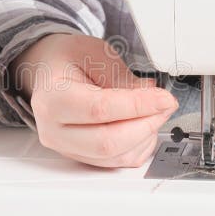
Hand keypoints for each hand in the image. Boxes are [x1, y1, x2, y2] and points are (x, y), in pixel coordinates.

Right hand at [12, 34, 178, 167]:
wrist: (49, 72)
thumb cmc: (67, 61)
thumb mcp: (94, 52)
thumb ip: (120, 75)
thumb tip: (151, 96)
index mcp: (52, 99)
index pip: (99, 109)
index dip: (138, 106)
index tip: (164, 98)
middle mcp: (53, 130)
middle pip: (107, 142)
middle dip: (145, 124)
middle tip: (165, 105)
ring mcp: (66, 148)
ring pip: (114, 157)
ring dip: (145, 137)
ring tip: (156, 112)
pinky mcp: (80, 157)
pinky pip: (116, 163)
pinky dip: (139, 147)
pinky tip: (145, 127)